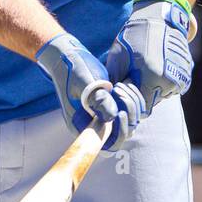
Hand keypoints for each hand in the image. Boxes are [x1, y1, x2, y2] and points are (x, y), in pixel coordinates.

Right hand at [36, 33, 143, 150]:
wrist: (69, 57)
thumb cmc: (73, 70)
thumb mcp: (85, 84)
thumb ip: (98, 101)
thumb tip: (113, 117)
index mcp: (83, 126)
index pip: (108, 144)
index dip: (119, 133)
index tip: (120, 113)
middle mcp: (93, 125)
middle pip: (121, 135)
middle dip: (128, 115)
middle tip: (121, 92)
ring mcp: (101, 115)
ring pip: (127, 122)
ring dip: (131, 106)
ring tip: (122, 86)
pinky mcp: (108, 105)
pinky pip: (127, 111)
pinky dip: (132, 100)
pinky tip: (127, 86)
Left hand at [106, 0, 194, 112]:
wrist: (158, 18)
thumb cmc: (133, 36)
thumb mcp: (118, 58)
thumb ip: (116, 82)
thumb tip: (111, 100)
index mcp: (152, 76)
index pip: (141, 106)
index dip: (130, 99)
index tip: (125, 84)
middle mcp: (170, 80)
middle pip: (152, 102)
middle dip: (141, 93)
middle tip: (134, 75)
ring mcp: (181, 78)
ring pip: (162, 95)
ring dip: (152, 88)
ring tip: (145, 68)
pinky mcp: (186, 75)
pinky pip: (171, 87)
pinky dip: (163, 82)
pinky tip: (155, 65)